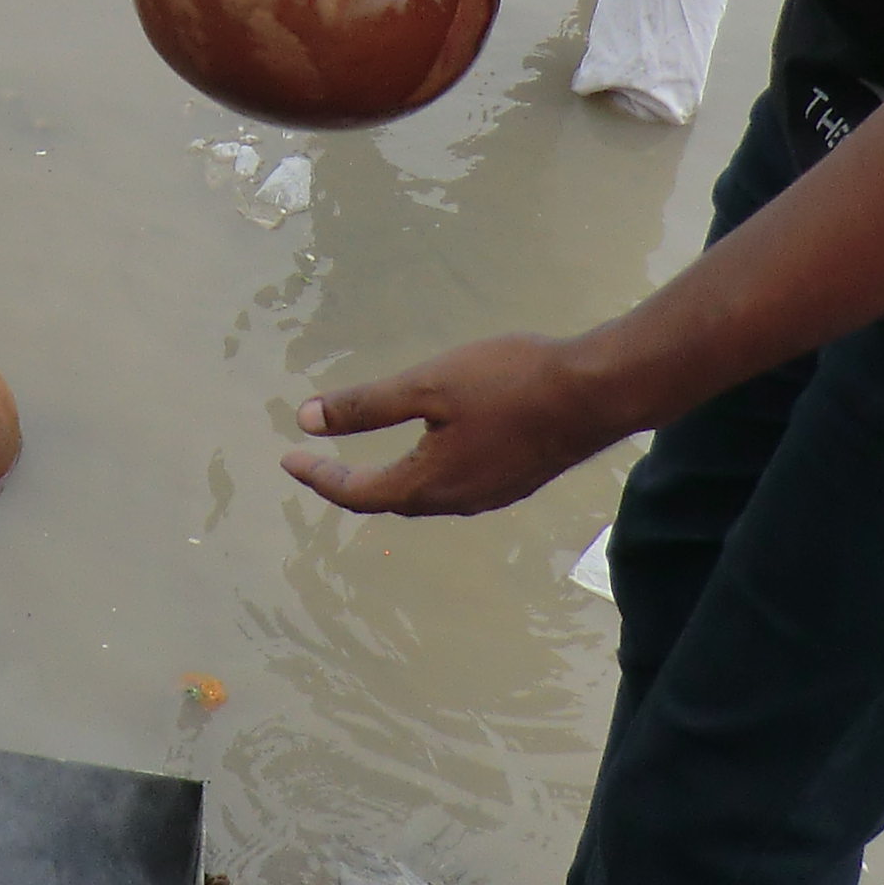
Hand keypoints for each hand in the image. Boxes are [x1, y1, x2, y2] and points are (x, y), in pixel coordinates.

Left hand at [285, 333, 616, 516]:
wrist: (594, 393)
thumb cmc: (508, 383)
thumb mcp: (428, 386)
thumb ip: (367, 406)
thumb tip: (307, 420)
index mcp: (428, 482)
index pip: (357, 491)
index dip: (319, 475)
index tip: (289, 458)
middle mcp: (456, 501)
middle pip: (389, 499)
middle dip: (350, 482)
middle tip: (319, 461)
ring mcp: (489, 495)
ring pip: (424, 495)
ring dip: (390, 479)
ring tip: (369, 456)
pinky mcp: (515, 480)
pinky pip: (455, 486)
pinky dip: (426, 471)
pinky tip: (433, 448)